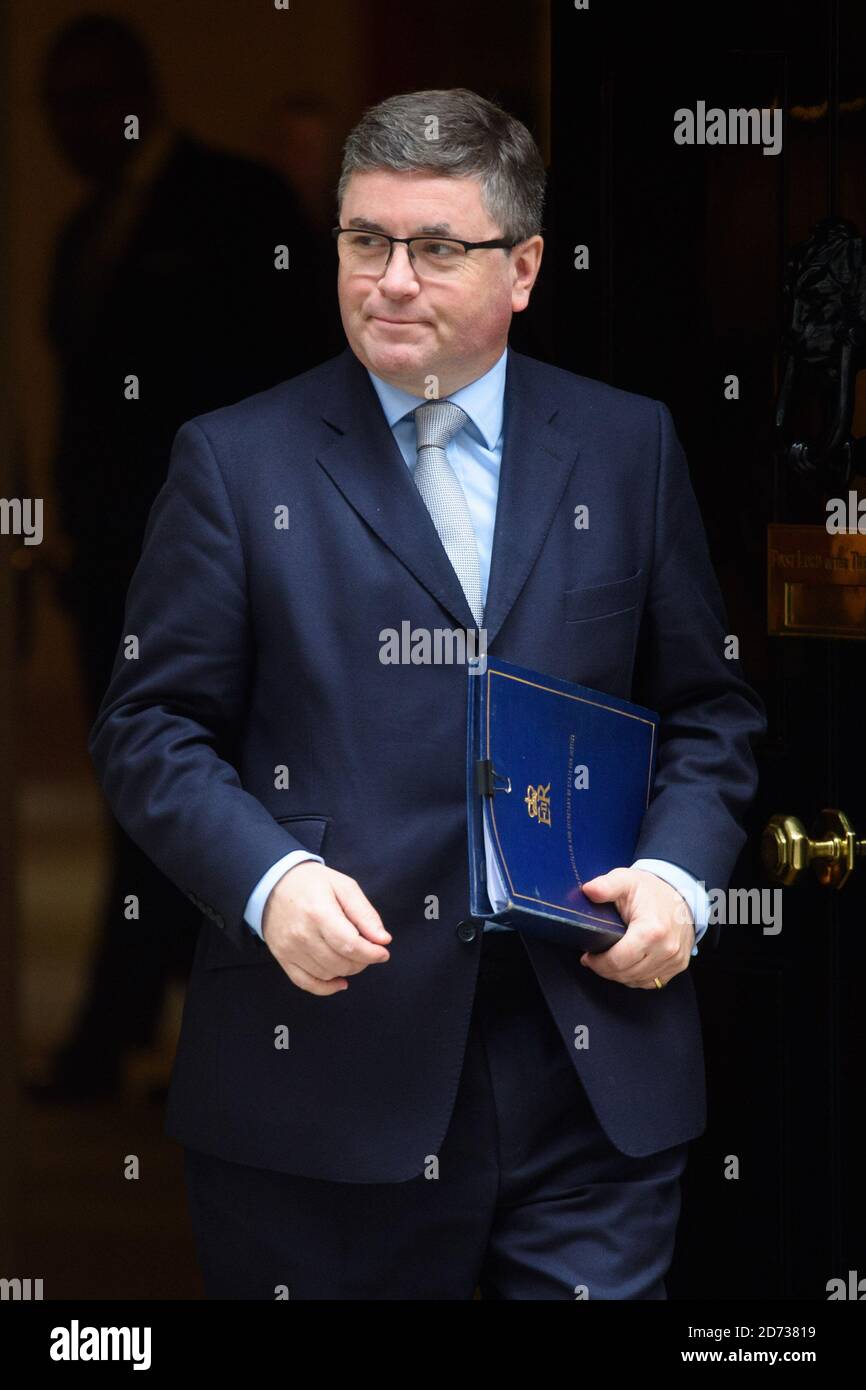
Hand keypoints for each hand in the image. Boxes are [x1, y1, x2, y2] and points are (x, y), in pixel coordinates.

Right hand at [262, 862, 390, 995]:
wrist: (273, 884)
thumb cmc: (312, 883)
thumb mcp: (344, 886)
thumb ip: (365, 914)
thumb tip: (383, 940)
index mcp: (319, 913)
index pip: (350, 945)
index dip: (372, 953)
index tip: (383, 952)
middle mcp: (302, 934)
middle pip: (340, 963)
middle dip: (362, 961)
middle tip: (367, 950)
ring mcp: (290, 949)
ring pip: (327, 974)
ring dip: (346, 970)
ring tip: (352, 955)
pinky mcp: (283, 958)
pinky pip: (306, 983)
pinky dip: (326, 987)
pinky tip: (340, 981)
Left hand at [578, 867, 693, 988]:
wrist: (681, 892)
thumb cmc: (651, 889)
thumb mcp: (625, 880)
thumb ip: (606, 886)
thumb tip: (588, 891)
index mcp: (652, 930)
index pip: (617, 961)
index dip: (597, 962)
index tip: (588, 956)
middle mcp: (666, 948)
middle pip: (625, 974)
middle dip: (605, 969)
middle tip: (595, 958)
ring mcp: (674, 959)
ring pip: (637, 981)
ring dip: (619, 974)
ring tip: (609, 960)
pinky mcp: (678, 965)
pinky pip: (651, 982)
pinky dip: (636, 977)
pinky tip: (627, 964)